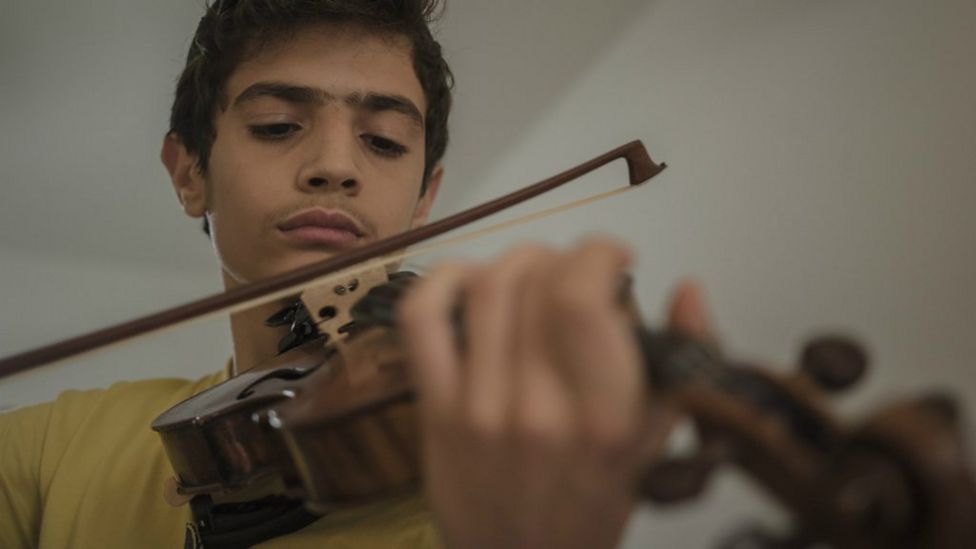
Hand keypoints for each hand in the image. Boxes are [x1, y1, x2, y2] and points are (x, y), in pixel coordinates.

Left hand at [398, 239, 712, 548]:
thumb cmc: (593, 503)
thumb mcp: (656, 443)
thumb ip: (683, 362)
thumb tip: (686, 286)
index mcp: (602, 418)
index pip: (582, 297)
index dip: (599, 252)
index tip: (614, 258)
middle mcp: (537, 408)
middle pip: (536, 283)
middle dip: (563, 256)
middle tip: (576, 273)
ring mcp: (477, 408)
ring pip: (485, 289)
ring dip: (515, 260)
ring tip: (536, 274)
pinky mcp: (434, 410)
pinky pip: (422, 320)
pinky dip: (441, 280)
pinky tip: (469, 279)